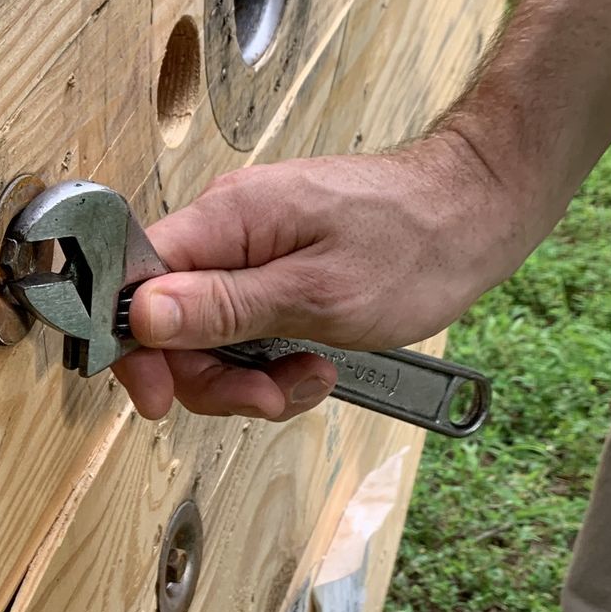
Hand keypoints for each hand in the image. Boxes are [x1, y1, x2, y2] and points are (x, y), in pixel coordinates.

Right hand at [112, 130, 541, 420]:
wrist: (477, 212)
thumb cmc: (415, 244)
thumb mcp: (317, 295)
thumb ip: (224, 306)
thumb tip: (140, 314)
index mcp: (225, 219)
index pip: (132, 281)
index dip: (135, 346)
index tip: (161, 395)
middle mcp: (227, 229)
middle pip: (168, 321)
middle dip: (209, 376)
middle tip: (265, 399)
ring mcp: (251, 249)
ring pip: (208, 334)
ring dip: (249, 376)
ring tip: (306, 380)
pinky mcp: (276, 267)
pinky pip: (246, 327)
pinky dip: (273, 361)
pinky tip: (315, 364)